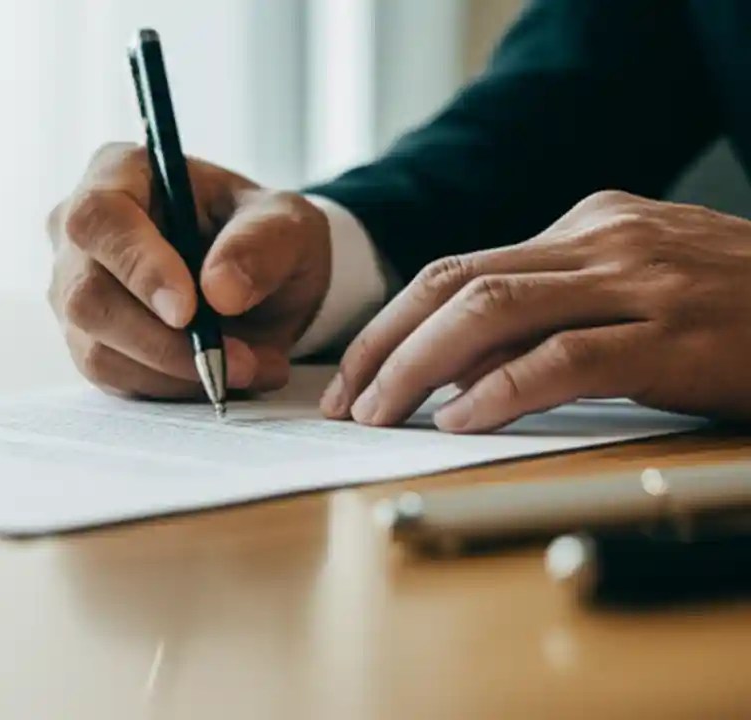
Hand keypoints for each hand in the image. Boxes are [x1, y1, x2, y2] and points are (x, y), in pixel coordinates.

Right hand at [47, 143, 330, 397]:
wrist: (260, 282)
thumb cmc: (264, 235)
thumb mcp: (288, 224)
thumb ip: (263, 244)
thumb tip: (220, 291)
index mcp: (119, 174)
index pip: (99, 217)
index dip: (137, 266)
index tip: (188, 310)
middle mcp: (80, 231)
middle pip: (88, 294)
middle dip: (163, 340)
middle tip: (236, 360)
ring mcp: (75, 289)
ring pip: (97, 347)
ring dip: (175, 371)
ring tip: (249, 367)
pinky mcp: (87, 339)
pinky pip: (114, 376)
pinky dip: (171, 386)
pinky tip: (217, 374)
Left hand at [321, 190, 750, 431]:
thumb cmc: (737, 310)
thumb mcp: (638, 288)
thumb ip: (558, 310)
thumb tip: (458, 366)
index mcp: (588, 226)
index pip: (461, 267)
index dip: (395, 322)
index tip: (357, 371)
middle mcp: (603, 242)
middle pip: (457, 282)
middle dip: (385, 343)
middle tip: (347, 400)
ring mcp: (639, 284)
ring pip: (492, 312)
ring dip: (419, 366)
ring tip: (380, 414)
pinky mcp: (673, 337)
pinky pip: (564, 359)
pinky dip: (500, 391)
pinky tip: (460, 421)